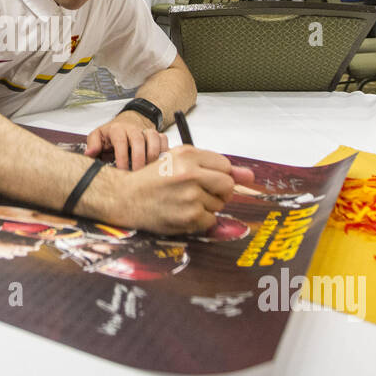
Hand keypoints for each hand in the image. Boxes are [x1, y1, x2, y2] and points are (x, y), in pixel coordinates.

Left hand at [86, 109, 166, 169]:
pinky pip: (164, 140)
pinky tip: (161, 164)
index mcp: (117, 129)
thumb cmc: (112, 133)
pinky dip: (165, 152)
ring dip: (153, 155)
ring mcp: (146, 131)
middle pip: (139, 140)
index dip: (122, 157)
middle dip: (139, 158)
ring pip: (154, 138)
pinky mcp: (157, 135)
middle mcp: (133, 129)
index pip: (120, 141)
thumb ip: (93, 144)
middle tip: (138, 174)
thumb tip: (90, 154)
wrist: (128, 121)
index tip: (122, 170)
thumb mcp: (98, 135)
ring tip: (150, 170)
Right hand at [119, 145, 253, 235]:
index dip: (219, 174)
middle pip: (228, 185)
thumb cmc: (152, 179)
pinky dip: (200, 220)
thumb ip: (214, 166)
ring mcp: (190, 197)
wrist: (126, 197)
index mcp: (188, 155)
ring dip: (206, 206)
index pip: (225, 166)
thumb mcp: (178, 161)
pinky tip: (182, 213)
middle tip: (201, 193)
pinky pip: (211, 220)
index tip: (208, 180)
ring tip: (184, 202)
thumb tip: (250, 176)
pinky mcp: (189, 217)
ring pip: (219, 204)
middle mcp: (190, 174)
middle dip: (219, 192)